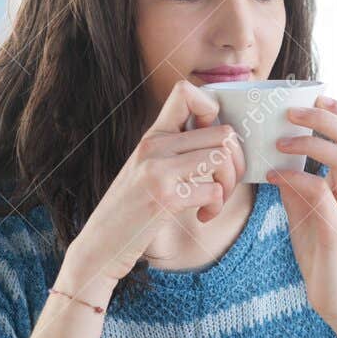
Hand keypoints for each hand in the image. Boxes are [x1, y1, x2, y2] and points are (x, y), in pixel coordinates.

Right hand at [59, 79, 244, 300]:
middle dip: (236, 162)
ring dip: (229, 185)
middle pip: (223, 132)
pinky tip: (202, 216)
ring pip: (223, 157)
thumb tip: (220, 141)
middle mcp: (154, 146)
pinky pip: (213, 190)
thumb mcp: (147, 170)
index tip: (213, 142)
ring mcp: (158, 170)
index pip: (186, 92)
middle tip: (223, 184)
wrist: (100, 245)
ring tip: (214, 200)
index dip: (214, 110)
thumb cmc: (131, 211)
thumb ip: (174, 151)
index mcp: (152, 135)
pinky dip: (215, 207)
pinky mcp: (165, 197)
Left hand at [266, 95, 336, 324]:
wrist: (334, 293)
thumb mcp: (305, 204)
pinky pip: (320, 193)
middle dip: (325, 116)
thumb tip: (274, 151)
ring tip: (281, 144)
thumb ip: (297, 177)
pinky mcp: (336, 231)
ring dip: (310, 144)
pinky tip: (273, 178)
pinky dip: (294, 179)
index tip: (317, 99)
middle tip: (292, 112)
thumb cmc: (319, 247)